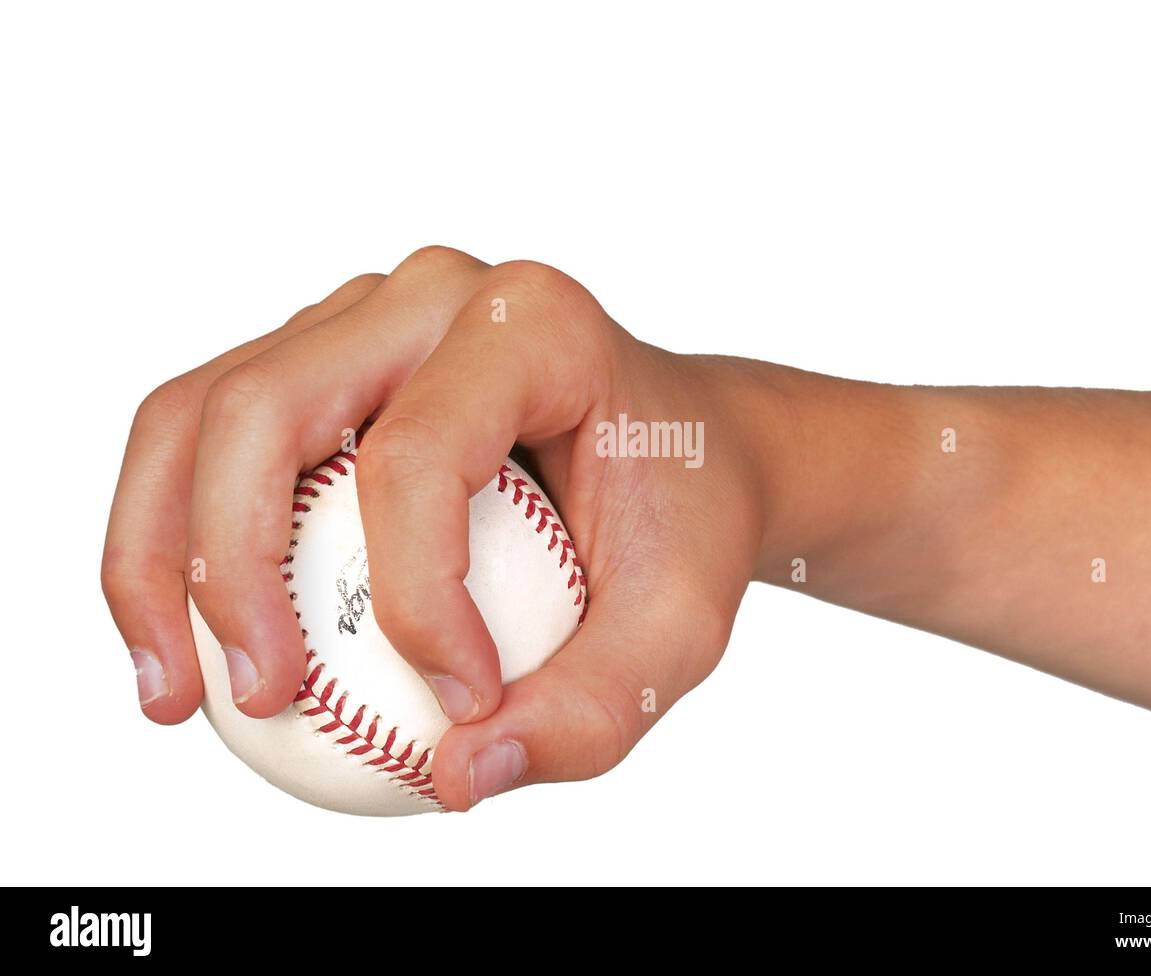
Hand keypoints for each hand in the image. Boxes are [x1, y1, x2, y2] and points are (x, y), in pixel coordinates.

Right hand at [103, 247, 766, 808]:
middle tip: (257, 703)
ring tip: (174, 695)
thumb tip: (454, 776)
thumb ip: (591, 710)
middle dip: (222, 569)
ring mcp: (363, 319)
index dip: (413, 602)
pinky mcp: (322, 364)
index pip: (416, 459)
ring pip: (197, 416)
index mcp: (530, 325)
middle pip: (259, 410)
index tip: (462, 709)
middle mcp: (430, 296)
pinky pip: (210, 444)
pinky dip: (174, 544)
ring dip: (154, 558)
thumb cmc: (683, 525)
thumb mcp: (679, 629)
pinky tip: (195, 649)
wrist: (687, 452)